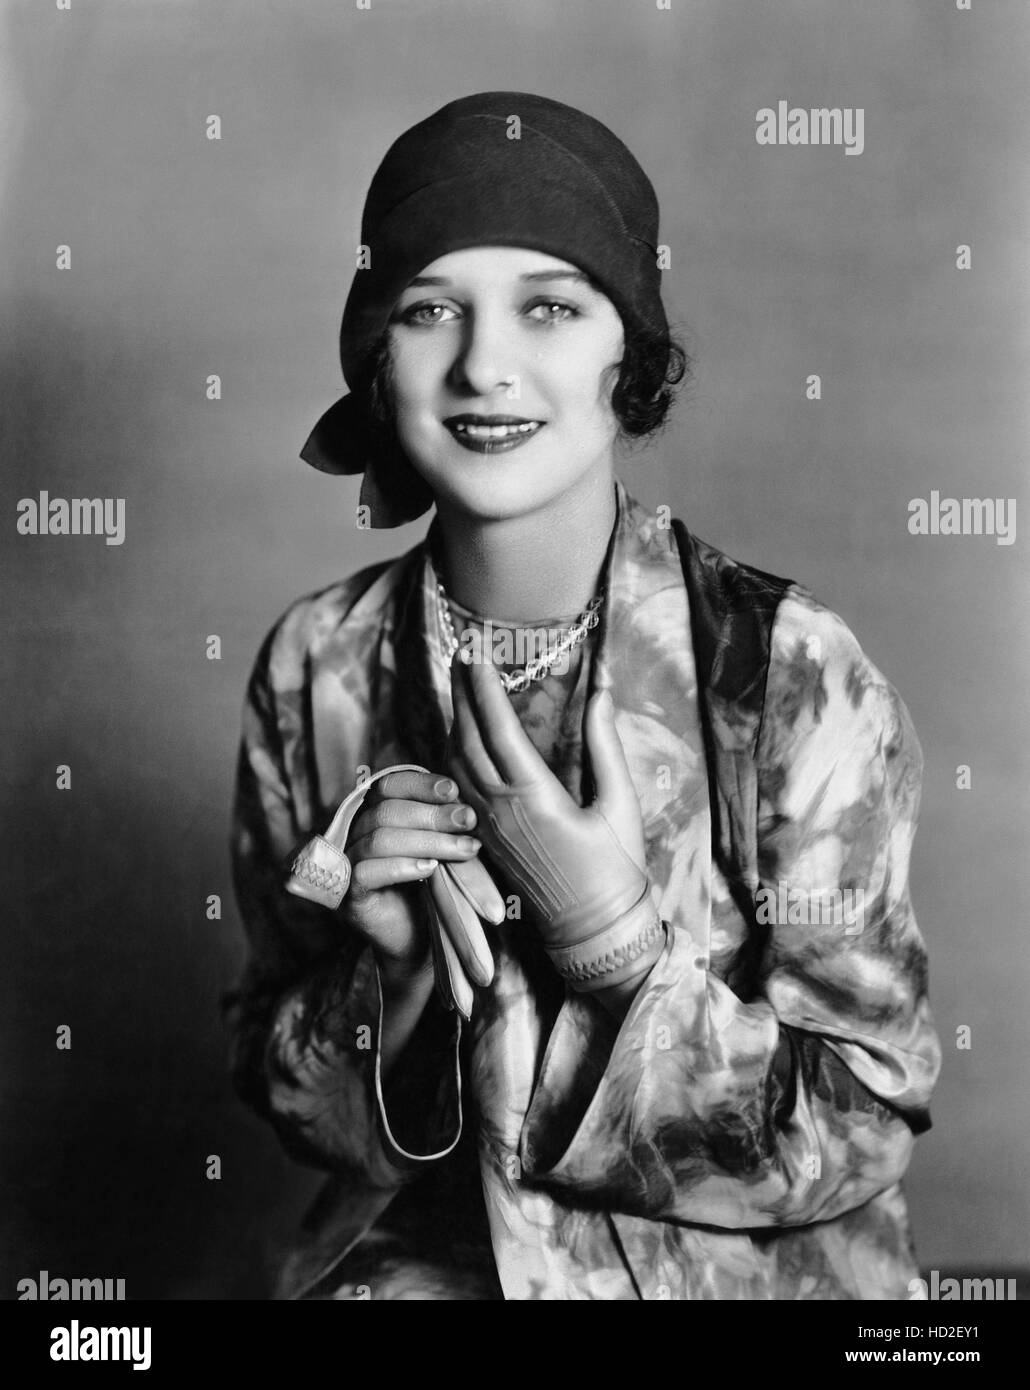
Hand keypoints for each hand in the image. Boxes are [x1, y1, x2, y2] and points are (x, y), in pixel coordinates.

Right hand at [340, 768, 502, 984]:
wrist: (418, 941)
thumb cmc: (430, 888)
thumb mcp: (441, 849)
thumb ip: (444, 826)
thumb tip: (465, 806)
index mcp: (372, 814)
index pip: (388, 786)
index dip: (419, 784)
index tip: (454, 790)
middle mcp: (353, 834)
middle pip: (387, 811)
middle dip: (433, 814)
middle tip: (468, 820)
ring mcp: (345, 864)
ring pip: (380, 839)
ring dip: (428, 841)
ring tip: (464, 848)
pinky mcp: (346, 895)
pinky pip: (366, 872)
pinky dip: (401, 867)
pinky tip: (430, 869)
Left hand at [447, 656, 649, 952]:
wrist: (593, 931)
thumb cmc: (615, 868)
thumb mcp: (620, 803)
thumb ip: (606, 747)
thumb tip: (601, 695)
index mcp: (533, 794)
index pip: (498, 727)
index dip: (484, 685)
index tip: (476, 651)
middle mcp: (500, 806)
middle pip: (467, 737)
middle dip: (462, 692)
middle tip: (460, 655)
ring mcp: (487, 824)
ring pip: (456, 761)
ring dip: (455, 719)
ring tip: (459, 686)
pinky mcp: (485, 838)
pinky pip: (459, 785)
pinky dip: (455, 751)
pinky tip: (460, 738)